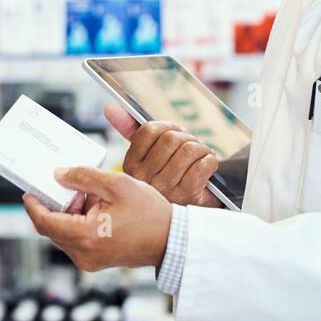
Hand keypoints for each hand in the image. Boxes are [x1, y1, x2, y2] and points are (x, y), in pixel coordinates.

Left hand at [23, 166, 171, 270]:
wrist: (173, 240)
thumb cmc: (149, 212)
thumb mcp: (117, 184)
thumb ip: (83, 177)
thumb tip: (58, 175)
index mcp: (85, 236)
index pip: (44, 221)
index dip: (33, 204)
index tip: (30, 189)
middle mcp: (83, 254)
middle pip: (51, 227)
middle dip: (53, 204)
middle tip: (64, 183)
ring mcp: (89, 260)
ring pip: (63, 233)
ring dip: (68, 212)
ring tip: (87, 193)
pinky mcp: (96, 260)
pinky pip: (76, 239)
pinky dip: (78, 221)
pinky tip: (95, 205)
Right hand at [104, 103, 222, 207]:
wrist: (187, 213)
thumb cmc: (167, 177)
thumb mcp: (147, 155)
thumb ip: (129, 130)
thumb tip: (111, 107)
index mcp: (131, 167)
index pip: (148, 131)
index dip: (167, 126)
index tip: (175, 133)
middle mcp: (144, 181)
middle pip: (171, 139)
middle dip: (187, 137)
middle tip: (192, 145)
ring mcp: (165, 191)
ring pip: (188, 151)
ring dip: (201, 149)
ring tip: (202, 155)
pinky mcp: (187, 197)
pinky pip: (202, 166)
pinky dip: (210, 161)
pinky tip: (208, 165)